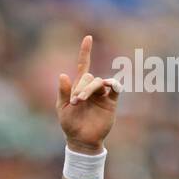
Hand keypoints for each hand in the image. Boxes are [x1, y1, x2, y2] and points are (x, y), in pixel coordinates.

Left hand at [57, 35, 119, 152]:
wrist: (82, 141)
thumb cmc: (70, 125)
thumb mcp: (63, 109)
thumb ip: (63, 93)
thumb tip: (62, 75)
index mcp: (79, 87)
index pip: (83, 66)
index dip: (86, 52)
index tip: (88, 37)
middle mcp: (92, 88)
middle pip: (89, 77)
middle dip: (81, 86)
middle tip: (76, 101)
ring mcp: (102, 95)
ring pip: (99, 82)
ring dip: (90, 89)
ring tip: (81, 100)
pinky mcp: (111, 102)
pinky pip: (116, 88)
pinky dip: (114, 84)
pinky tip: (109, 86)